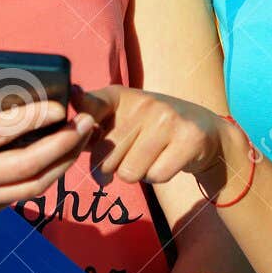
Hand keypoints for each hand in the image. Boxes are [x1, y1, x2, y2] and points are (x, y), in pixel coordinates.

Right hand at [0, 88, 95, 236]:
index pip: (0, 132)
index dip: (33, 117)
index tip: (58, 104)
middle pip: (27, 164)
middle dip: (62, 143)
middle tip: (85, 122)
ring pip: (31, 186)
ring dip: (62, 164)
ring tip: (80, 140)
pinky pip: (19, 197)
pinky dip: (42, 178)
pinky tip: (57, 158)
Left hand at [73, 85, 225, 184]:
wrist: (205, 132)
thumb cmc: (152, 130)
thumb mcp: (122, 120)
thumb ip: (93, 128)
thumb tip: (65, 139)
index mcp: (120, 96)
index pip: (89, 106)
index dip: (79, 121)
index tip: (76, 124)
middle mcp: (143, 102)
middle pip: (105, 158)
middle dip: (112, 168)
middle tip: (128, 158)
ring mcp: (167, 118)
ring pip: (129, 172)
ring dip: (138, 174)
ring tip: (151, 156)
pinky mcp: (188, 138)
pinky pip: (155, 177)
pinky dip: (159, 177)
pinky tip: (168, 160)